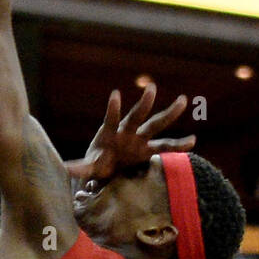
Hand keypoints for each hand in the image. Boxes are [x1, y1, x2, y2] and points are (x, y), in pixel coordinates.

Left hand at [65, 83, 194, 183]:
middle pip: (137, 116)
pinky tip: (193, 141)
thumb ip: (81, 168)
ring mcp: (140, 140)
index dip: (113, 108)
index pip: (111, 118)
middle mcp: (127, 133)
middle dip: (144, 103)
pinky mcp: (149, 151)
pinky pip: (166, 147)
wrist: (109, 171)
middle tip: (151, 88)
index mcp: (110, 134)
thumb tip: (65, 168)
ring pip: (156, 125)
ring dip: (169, 113)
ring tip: (183, 100)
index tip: (115, 94)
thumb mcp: (89, 166)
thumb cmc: (98, 164)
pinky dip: (179, 146)